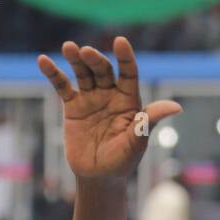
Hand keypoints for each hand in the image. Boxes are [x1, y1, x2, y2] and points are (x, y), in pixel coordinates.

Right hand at [37, 36, 181, 181]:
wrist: (98, 177)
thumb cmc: (123, 161)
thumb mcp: (137, 141)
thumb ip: (149, 121)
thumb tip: (176, 107)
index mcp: (130, 100)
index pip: (129, 73)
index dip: (125, 57)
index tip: (120, 42)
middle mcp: (111, 95)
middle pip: (103, 70)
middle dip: (95, 60)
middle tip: (86, 52)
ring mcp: (91, 98)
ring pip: (83, 73)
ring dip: (76, 59)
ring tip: (69, 47)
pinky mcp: (73, 106)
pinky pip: (62, 86)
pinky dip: (53, 73)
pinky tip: (43, 60)